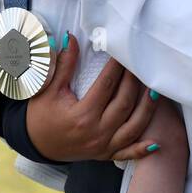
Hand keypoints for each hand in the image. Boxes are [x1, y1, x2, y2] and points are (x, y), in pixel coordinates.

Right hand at [23, 34, 160, 161]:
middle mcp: (96, 132)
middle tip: (141, 65)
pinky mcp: (105, 155)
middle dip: (134, 83)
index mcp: (82, 115)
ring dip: (147, 109)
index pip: (106, 85)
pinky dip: (142, 149)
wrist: (35, 145)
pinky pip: (128, 153)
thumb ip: (63, 65)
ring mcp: (103, 147)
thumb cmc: (40, 115)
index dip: (117, 67)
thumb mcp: (48, 90)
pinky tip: (156, 141)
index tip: (124, 52)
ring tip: (155, 90)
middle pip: (124, 104)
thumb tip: (70, 38)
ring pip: (133, 127)